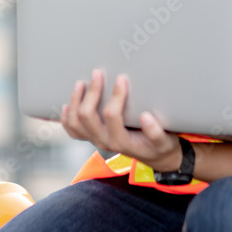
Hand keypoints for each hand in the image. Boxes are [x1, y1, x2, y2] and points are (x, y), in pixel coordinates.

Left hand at [60, 69, 182, 171]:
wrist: (156, 157)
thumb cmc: (160, 145)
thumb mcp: (165, 141)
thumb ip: (157, 132)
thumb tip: (146, 117)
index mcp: (121, 142)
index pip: (111, 116)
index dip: (115, 96)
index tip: (121, 79)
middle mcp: (104, 142)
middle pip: (86, 116)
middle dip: (91, 92)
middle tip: (98, 74)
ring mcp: (95, 140)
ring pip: (75, 123)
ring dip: (75, 101)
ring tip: (80, 84)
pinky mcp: (91, 138)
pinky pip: (72, 131)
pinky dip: (66, 117)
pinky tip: (66, 104)